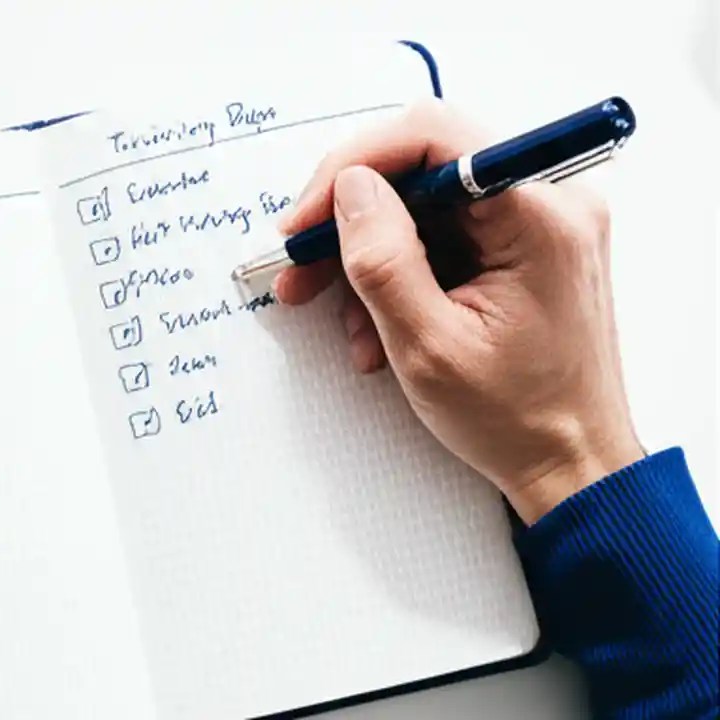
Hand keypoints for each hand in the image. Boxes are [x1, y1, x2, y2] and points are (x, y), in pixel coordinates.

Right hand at [272, 101, 642, 523]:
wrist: (572, 465)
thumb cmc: (519, 419)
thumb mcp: (429, 348)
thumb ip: (384, 261)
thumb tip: (350, 189)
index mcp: (541, 216)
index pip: (432, 137)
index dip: (352, 166)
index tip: (304, 220)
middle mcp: (550, 201)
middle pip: (422, 168)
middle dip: (351, 219)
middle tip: (301, 268)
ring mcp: (538, 223)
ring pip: (422, 206)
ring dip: (370, 258)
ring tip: (346, 323)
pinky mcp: (523, 246)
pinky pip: (442, 236)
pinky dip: (399, 274)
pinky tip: (378, 328)